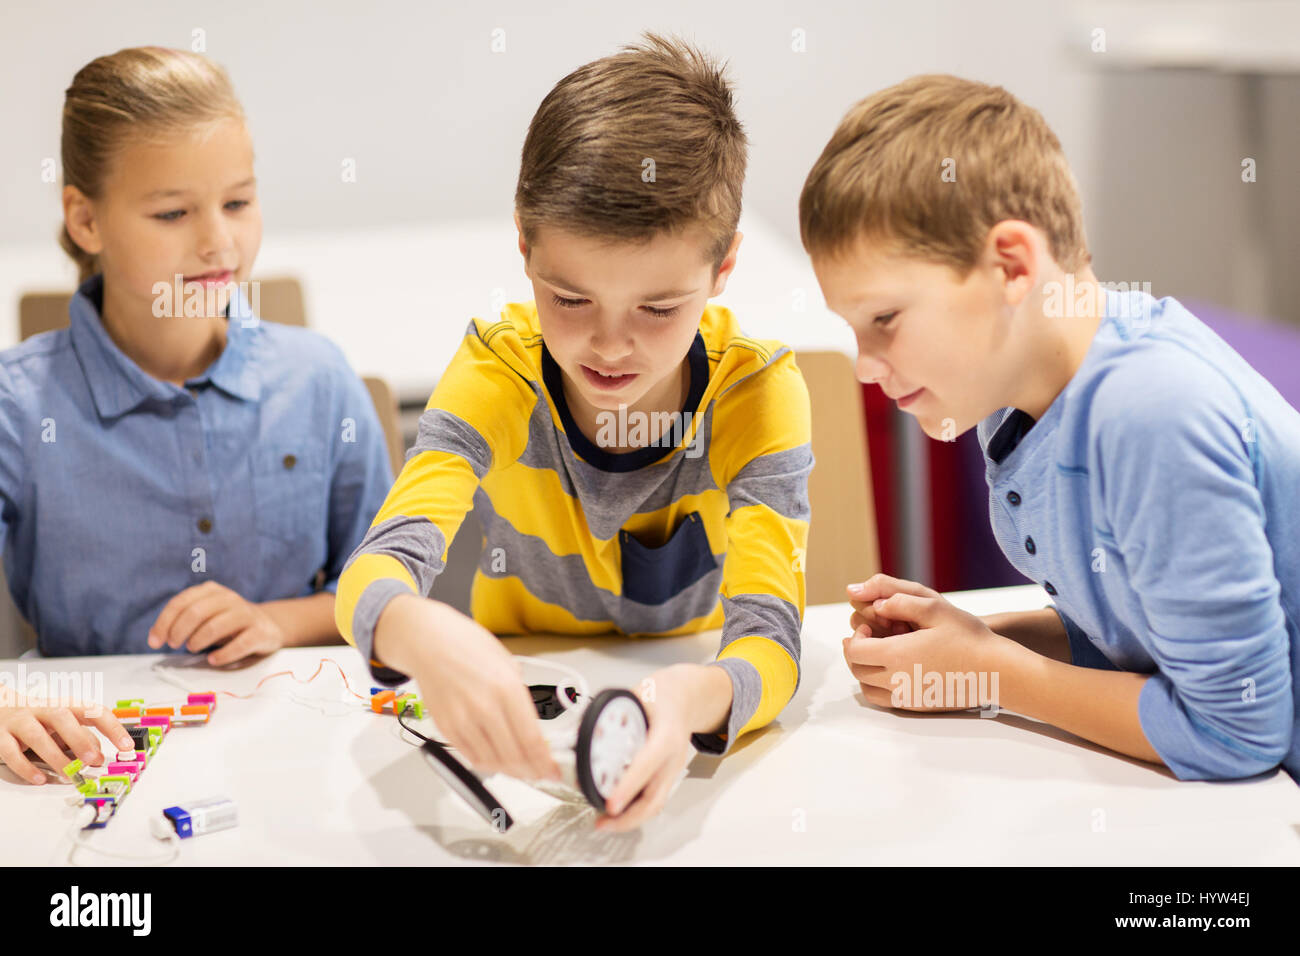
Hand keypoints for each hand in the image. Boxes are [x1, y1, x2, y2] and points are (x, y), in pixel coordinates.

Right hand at [0, 698, 133, 784]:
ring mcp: (19, 721)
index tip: (126, 746)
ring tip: (69, 775)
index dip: (111, 727)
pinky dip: (26, 767)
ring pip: (37, 736)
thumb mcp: (62, 724)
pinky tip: (39, 779)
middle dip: (80, 739)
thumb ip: (81, 737)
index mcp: (64, 705)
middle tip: (94, 760)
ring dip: (55, 757)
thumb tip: (100, 757)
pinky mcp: (0, 736)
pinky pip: (11, 752)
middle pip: (63, 717)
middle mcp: (42, 709)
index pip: (93, 710)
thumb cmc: (36, 717)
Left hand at [147, 581, 287, 665]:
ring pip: (215, 627)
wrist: (267, 626)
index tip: (155, 642)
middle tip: (174, 645)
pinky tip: (214, 660)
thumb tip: (154, 637)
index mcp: (211, 591)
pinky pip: (239, 644)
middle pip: (196, 612)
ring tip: (192, 649)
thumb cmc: (227, 624)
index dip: (164, 623)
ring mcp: (246, 614)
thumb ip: (180, 621)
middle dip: (179, 632)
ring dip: (197, 642)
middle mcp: (229, 598)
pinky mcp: (260, 632)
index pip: (181, 602)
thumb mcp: (204, 616)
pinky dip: (222, 655)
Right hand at [375, 595, 560, 782]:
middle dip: (531, 770)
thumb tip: (533, 727)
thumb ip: (520, 697)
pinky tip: (498, 760)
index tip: (553, 771)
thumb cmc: (467, 645)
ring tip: (522, 768)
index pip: (531, 739)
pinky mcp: (445, 727)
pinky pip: (470, 757)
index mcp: (506, 688)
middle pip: (513, 756)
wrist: (428, 641)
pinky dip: (487, 764)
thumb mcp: (507, 663)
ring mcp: (462, 720)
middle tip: (540, 772)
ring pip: (492, 762)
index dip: (545, 762)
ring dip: (510, 771)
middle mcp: (484, 707)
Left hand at [597, 663, 725, 832]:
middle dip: (629, 817)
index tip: (610, 804)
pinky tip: (618, 814)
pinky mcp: (667, 776)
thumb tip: (582, 731)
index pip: (646, 765)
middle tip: (603, 822)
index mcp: (666, 735)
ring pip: (656, 803)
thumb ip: (611, 713)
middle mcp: (672, 757)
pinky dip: (636, 811)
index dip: (628, 787)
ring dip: (631, 819)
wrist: (686, 698)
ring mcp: (672, 770)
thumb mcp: (636, 695)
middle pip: (655, 797)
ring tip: (605, 823)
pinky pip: (654, 799)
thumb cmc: (663, 695)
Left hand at [842, 574, 1014, 711]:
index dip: (855, 636)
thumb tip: (872, 603)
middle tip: (870, 636)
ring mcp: (907, 698)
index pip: (854, 651)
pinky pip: (884, 700)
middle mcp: (898, 682)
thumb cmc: (969, 637)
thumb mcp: (935, 608)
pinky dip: (878, 685)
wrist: (997, 671)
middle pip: (858, 670)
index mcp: (897, 656)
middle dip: (856, 651)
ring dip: (864, 670)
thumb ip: (899, 601)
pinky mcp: (917, 706)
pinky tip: (892, 669)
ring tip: (878, 653)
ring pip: (867, 688)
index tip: (869, 626)